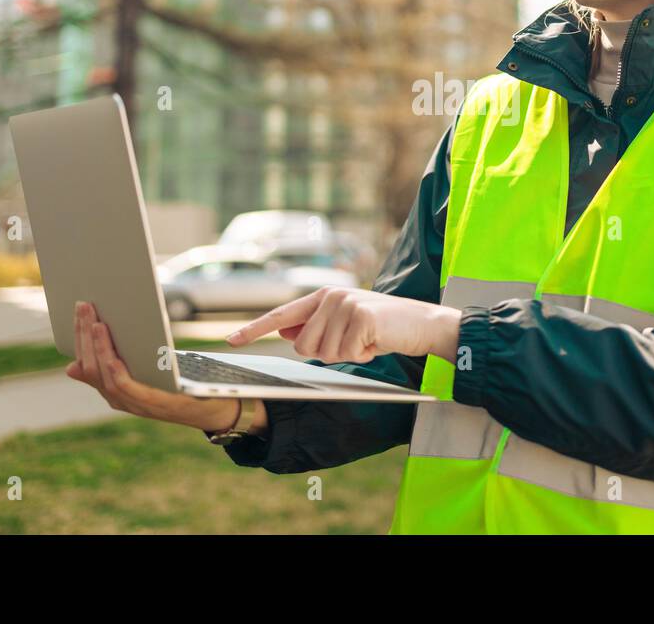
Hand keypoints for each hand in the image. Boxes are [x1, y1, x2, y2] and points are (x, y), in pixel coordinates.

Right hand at [66, 300, 243, 432]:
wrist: (215, 406)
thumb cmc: (179, 382)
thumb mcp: (145, 368)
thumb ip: (119, 361)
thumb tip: (76, 360)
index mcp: (115, 389)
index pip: (86, 363)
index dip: (79, 337)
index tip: (79, 310)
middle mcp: (119, 399)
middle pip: (91, 368)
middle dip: (84, 335)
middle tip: (84, 306)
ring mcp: (135, 404)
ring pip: (105, 378)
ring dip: (98, 349)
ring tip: (96, 324)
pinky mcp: (155, 405)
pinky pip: (127, 389)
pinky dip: (116, 371)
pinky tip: (113, 356)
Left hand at [225, 286, 460, 364]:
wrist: (423, 323)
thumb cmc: (383, 327)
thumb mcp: (345, 325)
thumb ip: (315, 327)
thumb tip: (286, 333)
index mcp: (323, 296)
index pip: (281, 315)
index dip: (254, 329)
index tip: (231, 340)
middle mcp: (330, 296)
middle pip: (304, 346)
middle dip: (328, 354)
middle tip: (354, 344)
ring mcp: (345, 305)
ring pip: (324, 354)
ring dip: (347, 356)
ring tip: (367, 341)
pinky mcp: (360, 317)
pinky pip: (346, 354)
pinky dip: (363, 356)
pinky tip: (376, 343)